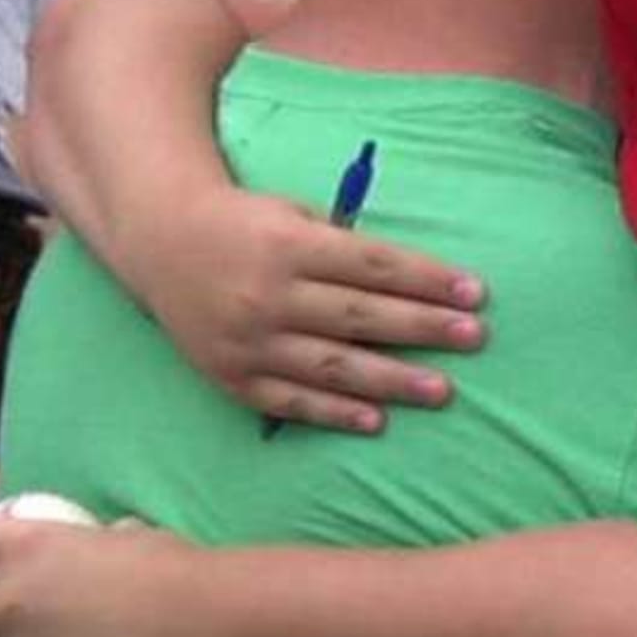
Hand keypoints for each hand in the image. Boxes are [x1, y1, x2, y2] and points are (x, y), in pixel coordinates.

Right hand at [19, 139, 488, 430]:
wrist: (161, 242)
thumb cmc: (246, 225)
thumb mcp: (293, 216)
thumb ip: (343, 248)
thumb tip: (413, 283)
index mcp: (290, 246)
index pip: (374, 266)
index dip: (428, 279)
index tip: (476, 292)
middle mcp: (269, 295)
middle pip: (361, 315)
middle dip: (424, 327)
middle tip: (475, 337)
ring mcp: (249, 340)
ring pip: (332, 365)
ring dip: (392, 379)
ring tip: (442, 390)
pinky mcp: (232, 375)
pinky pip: (291, 400)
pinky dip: (335, 412)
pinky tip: (377, 420)